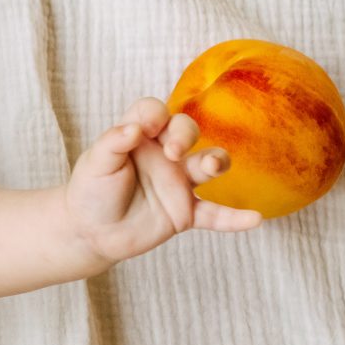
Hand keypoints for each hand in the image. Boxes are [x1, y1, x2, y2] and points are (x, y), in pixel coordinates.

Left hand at [66, 97, 260, 263]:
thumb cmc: (91, 191)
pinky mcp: (185, 212)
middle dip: (184, 134)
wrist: (91, 232)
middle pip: (187, 129)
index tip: (144, 128)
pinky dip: (234, 218)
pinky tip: (254, 219)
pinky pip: (215, 214)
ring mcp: (178, 182)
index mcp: (139, 136)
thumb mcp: (95, 163)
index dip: (154, 115)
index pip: (155, 111)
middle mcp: (164, 154)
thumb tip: (135, 127)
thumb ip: (113, 142)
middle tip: (173, 152)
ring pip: (209, 164)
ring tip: (211, 165)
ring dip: (216, 161)